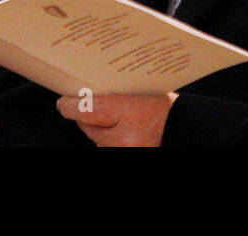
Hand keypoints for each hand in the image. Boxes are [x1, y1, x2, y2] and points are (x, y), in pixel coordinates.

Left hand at [55, 92, 177, 146]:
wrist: (183, 128)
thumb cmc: (165, 107)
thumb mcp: (140, 92)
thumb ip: (114, 95)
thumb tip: (85, 94)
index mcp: (131, 113)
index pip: (87, 110)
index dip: (70, 106)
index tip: (63, 102)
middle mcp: (126, 138)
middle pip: (89, 127)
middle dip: (85, 117)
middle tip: (85, 104)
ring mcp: (126, 150)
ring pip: (96, 140)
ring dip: (99, 130)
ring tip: (115, 118)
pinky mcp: (128, 155)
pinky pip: (106, 148)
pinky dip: (109, 141)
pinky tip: (119, 131)